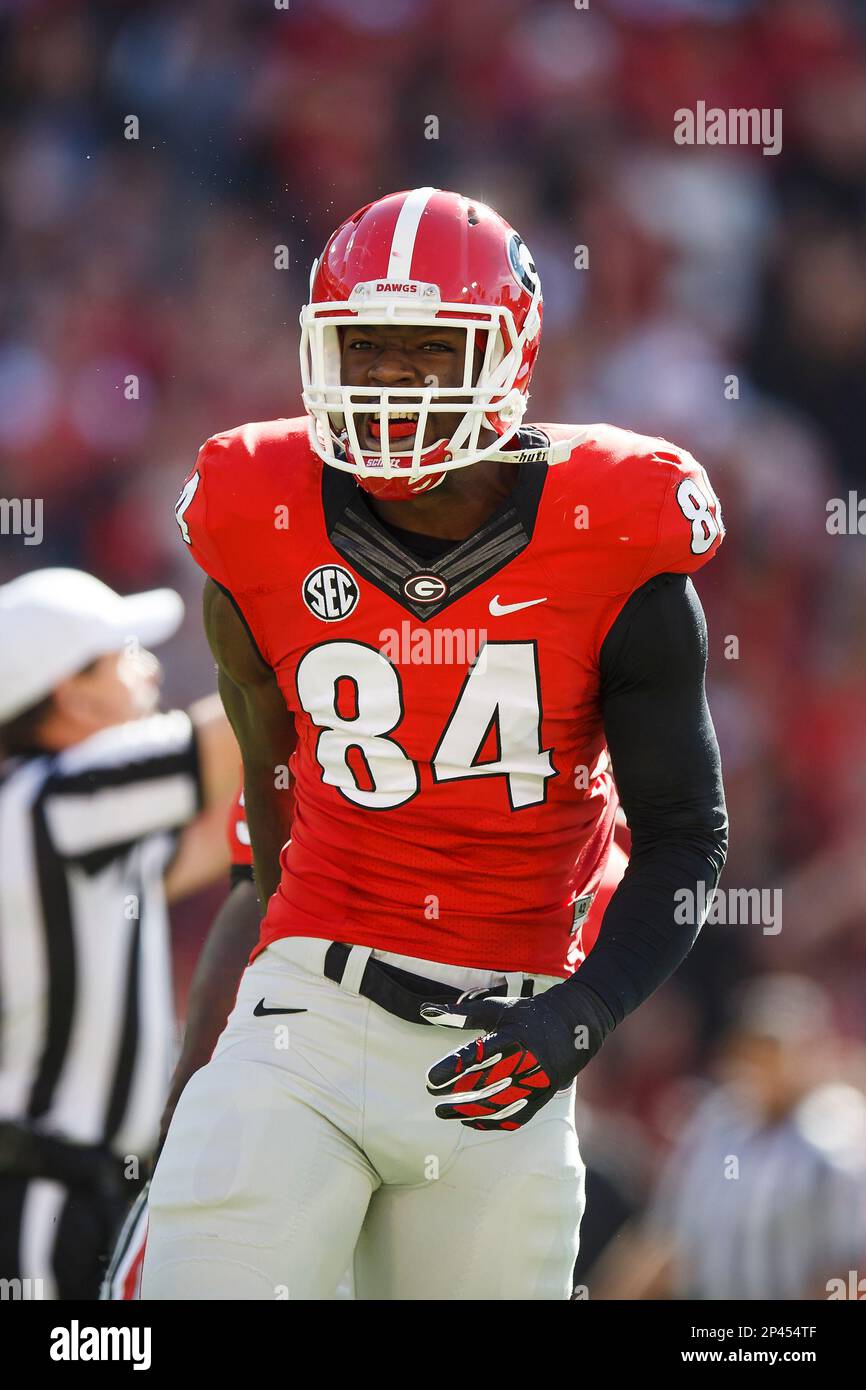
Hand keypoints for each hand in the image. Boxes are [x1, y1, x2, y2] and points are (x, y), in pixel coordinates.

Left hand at [422, 989, 588, 1131]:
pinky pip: (516, 1117)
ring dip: (469, 1112)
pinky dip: (492, 1123)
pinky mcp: (543, 1095)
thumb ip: (459, 1014)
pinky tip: (469, 1122)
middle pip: (487, 1083)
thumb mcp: (495, 1010)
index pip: (478, 1054)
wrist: (575, 1026)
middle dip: (457, 1093)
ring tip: (444, 1112)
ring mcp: (537, 1080)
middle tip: (433, 1096)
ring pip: (499, 1104)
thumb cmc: (526, 1015)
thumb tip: (424, 1010)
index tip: (430, 1079)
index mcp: (513, 1035)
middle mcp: (527, 1059)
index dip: (453, 1068)